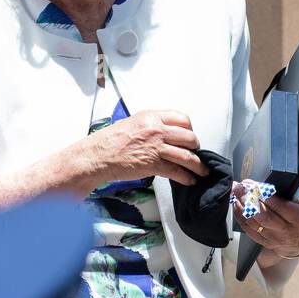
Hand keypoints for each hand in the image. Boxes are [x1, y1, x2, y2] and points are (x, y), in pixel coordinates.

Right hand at [83, 109, 208, 187]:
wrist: (97, 156)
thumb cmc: (109, 141)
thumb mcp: (131, 123)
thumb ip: (150, 125)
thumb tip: (163, 132)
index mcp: (151, 117)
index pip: (182, 119)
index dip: (189, 129)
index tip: (189, 137)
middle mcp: (156, 130)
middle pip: (189, 137)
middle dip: (195, 147)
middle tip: (195, 153)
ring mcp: (156, 147)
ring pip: (187, 156)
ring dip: (197, 166)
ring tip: (201, 171)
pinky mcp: (153, 164)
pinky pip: (177, 171)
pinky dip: (186, 177)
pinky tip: (189, 180)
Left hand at [234, 172, 298, 261]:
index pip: (280, 207)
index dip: (265, 195)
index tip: (254, 184)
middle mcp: (288, 230)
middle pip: (264, 216)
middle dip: (249, 200)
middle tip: (240, 187)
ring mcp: (276, 238)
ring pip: (254, 224)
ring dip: (241, 207)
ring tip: (235, 194)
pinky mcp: (267, 243)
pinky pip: (249, 231)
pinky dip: (241, 217)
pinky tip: (236, 206)